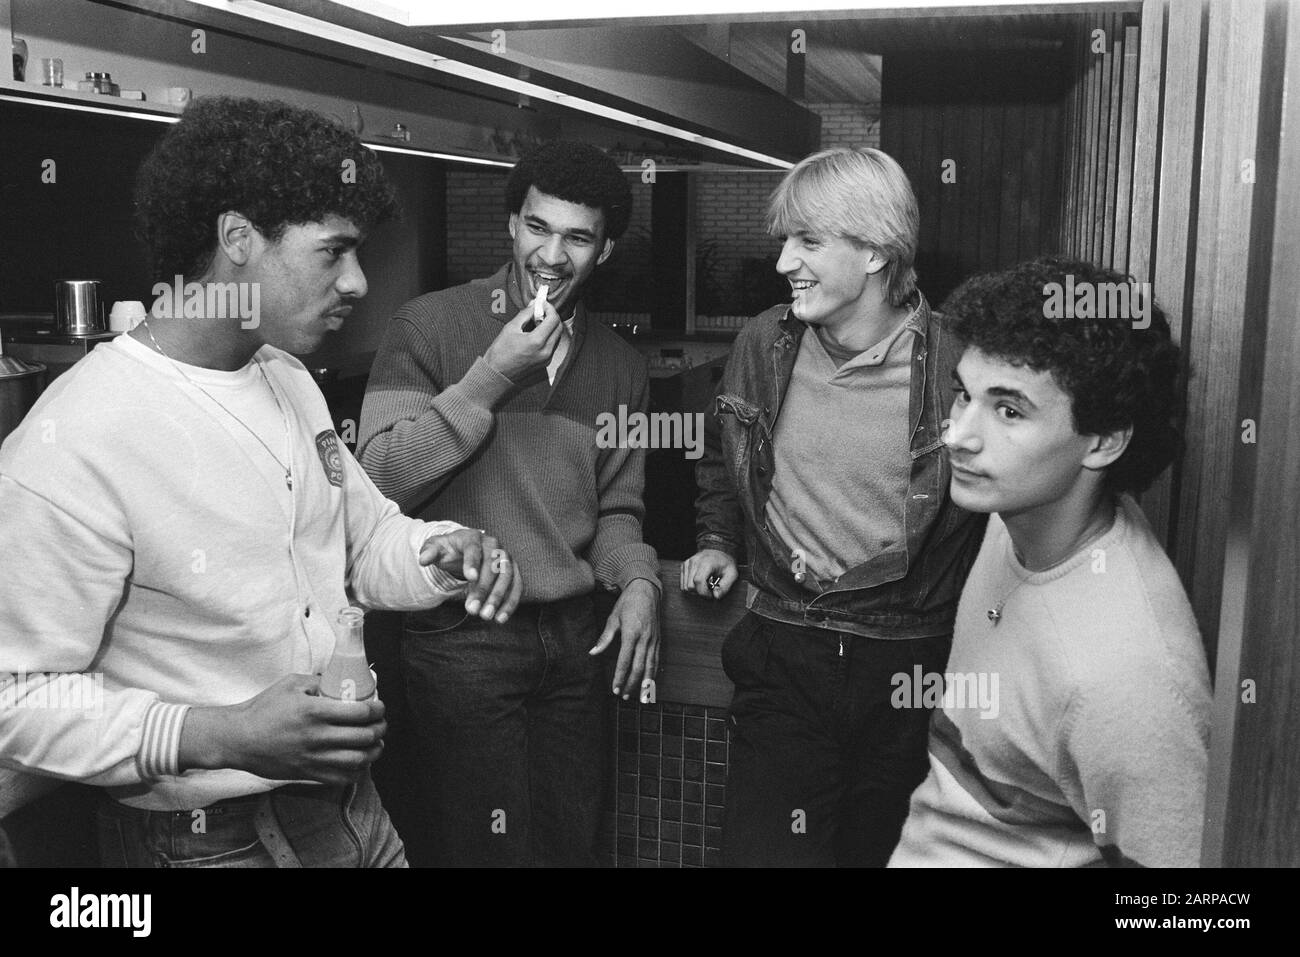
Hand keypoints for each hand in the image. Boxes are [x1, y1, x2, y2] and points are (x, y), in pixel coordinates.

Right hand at [180, 674, 386, 785]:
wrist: (238, 738)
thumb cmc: (263, 709)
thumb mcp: (291, 684)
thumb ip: (319, 681)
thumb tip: (342, 682)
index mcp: (314, 711)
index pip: (359, 712)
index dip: (377, 710)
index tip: (379, 707)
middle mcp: (316, 737)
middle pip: (364, 737)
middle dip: (379, 729)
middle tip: (380, 724)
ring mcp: (313, 758)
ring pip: (357, 760)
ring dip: (374, 751)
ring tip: (377, 743)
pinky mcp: (308, 774)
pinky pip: (341, 778)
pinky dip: (357, 771)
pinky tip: (360, 762)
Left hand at [419, 528, 522, 622]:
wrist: (466, 551)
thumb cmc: (450, 550)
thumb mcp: (436, 548)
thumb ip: (429, 552)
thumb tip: (423, 560)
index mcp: (473, 537)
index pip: (474, 549)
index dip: (472, 563)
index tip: (469, 578)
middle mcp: (494, 545)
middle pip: (493, 566)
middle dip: (483, 589)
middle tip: (472, 610)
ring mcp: (506, 557)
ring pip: (507, 577)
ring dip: (499, 598)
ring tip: (486, 616)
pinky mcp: (513, 571)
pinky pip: (517, 586)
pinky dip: (511, 603)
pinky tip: (500, 618)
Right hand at [483, 300, 563, 381]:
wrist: (497, 375)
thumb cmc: (500, 353)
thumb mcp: (510, 328)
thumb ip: (525, 314)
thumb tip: (534, 304)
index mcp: (537, 341)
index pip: (553, 319)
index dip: (549, 308)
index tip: (542, 304)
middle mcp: (546, 351)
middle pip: (558, 327)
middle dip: (551, 316)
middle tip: (540, 311)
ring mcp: (547, 359)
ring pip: (557, 336)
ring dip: (551, 326)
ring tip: (537, 322)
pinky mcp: (546, 363)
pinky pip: (553, 345)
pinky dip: (548, 336)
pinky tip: (537, 333)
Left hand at [589, 578, 659, 699]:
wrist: (646, 590)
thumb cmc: (627, 603)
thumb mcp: (613, 618)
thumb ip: (604, 638)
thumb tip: (592, 652)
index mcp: (631, 634)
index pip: (625, 661)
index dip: (620, 677)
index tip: (615, 689)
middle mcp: (645, 639)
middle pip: (639, 668)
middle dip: (632, 684)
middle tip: (625, 697)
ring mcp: (654, 640)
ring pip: (651, 666)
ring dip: (645, 683)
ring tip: (641, 697)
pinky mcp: (659, 639)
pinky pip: (657, 660)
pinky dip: (654, 673)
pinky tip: (650, 683)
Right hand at [680, 548, 738, 598]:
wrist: (719, 551)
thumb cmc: (726, 564)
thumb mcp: (732, 575)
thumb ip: (725, 586)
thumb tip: (716, 596)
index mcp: (707, 562)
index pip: (698, 581)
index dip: (704, 592)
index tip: (711, 595)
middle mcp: (695, 561)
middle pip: (690, 586)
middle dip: (700, 592)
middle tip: (709, 590)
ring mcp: (688, 563)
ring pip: (685, 586)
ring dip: (695, 590)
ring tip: (705, 585)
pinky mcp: (684, 565)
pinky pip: (683, 583)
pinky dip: (690, 586)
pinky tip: (699, 582)